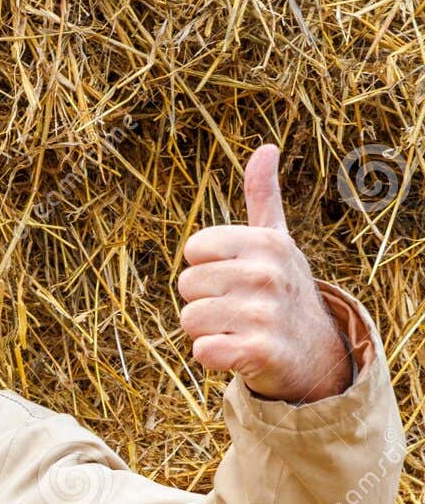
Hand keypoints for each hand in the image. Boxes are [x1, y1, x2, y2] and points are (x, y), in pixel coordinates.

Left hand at [178, 144, 350, 403]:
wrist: (317, 355)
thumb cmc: (282, 291)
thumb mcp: (276, 241)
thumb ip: (263, 198)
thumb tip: (266, 147)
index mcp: (266, 243)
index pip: (193, 249)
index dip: (205, 267)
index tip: (234, 276)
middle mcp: (267, 274)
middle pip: (186, 285)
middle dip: (203, 301)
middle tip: (238, 308)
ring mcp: (265, 314)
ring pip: (189, 319)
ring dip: (206, 330)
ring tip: (239, 329)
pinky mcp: (260, 353)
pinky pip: (202, 351)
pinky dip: (212, 356)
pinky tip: (240, 352)